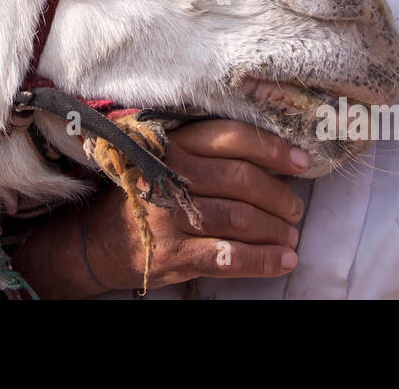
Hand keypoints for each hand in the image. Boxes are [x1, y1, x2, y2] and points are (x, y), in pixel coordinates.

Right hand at [11, 120, 306, 296]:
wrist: (97, 240)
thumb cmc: (142, 194)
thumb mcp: (164, 160)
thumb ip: (206, 153)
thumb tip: (272, 158)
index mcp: (172, 145)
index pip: (231, 138)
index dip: (273, 149)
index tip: (302, 162)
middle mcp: (170, 176)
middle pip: (242, 180)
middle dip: (279, 195)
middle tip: (295, 208)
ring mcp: (171, 216)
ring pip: (240, 218)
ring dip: (275, 230)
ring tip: (291, 236)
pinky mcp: (173, 253)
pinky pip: (229, 257)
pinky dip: (263, 260)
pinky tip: (282, 261)